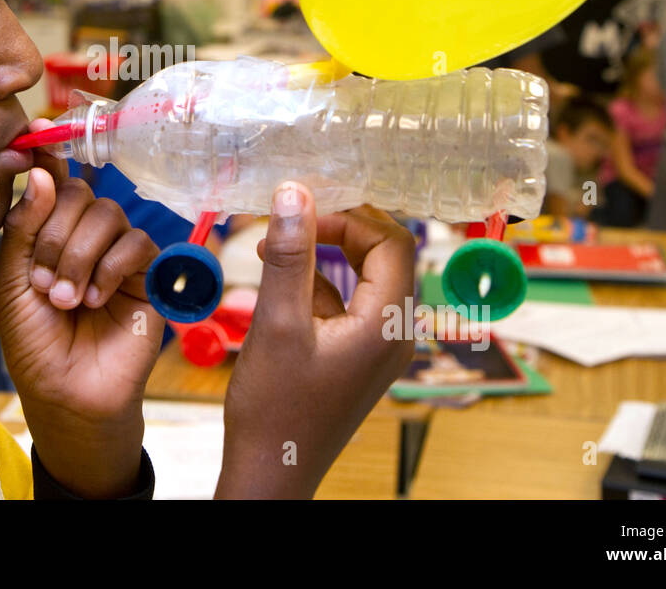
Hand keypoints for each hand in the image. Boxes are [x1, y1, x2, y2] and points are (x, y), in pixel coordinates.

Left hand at [0, 121, 163, 496]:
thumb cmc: (34, 344)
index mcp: (47, 233)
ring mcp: (116, 254)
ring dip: (80, 255)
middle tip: (45, 280)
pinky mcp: (146, 276)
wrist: (67, 395)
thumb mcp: (11, 284)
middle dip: (57, 234)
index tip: (33, 131)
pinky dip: (111, 268)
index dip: (48, 155)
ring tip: (67, 299)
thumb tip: (42, 171)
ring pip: (108, 215)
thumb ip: (23, 228)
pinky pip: (137, 244)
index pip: (52, 181)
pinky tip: (96, 299)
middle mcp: (82, 237)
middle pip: (80, 193)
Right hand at [215, 182, 414, 498]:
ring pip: (366, 277)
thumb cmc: (275, 408)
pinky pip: (349, 302)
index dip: (350, 216)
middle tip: (294, 218)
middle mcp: (394, 334)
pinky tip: (280, 279)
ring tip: (276, 245)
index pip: (392, 243)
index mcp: (387, 325)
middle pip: (385, 255)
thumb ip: (290, 255)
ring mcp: (378, 346)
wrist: (271, 471)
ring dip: (326, 252)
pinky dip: (319, 282)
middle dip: (339, 228)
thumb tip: (294, 194)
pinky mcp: (357, 356)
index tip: (303, 212)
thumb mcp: (277, 322)